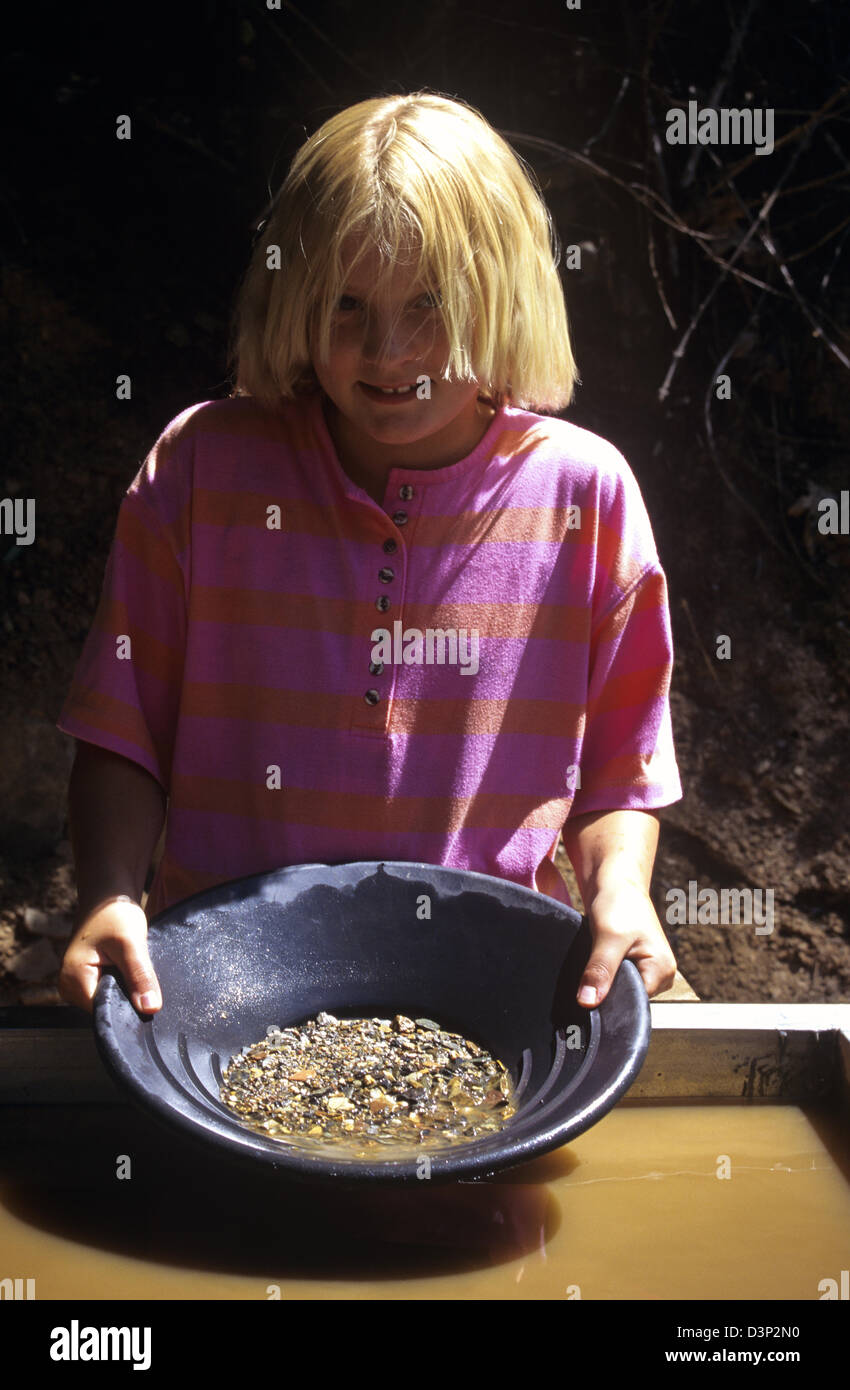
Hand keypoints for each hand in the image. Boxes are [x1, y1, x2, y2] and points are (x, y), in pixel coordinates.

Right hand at [59, 898, 162, 1015]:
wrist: (107, 896)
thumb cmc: (114, 914)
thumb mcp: (131, 943)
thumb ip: (140, 976)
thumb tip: (150, 1009)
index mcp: (73, 981)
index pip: (104, 1011)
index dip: (128, 1008)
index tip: (149, 998)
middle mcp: (69, 987)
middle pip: (106, 1008)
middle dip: (129, 999)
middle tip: (146, 981)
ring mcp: (77, 984)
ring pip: (110, 1000)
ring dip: (127, 991)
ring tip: (138, 973)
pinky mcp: (87, 980)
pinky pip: (109, 991)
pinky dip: (123, 984)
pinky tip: (132, 972)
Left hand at [577, 880, 676, 1007]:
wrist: (614, 882)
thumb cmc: (618, 902)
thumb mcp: (608, 936)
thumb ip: (600, 970)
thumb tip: (588, 1002)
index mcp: (662, 971)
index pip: (634, 1003)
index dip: (610, 1000)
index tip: (590, 991)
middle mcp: (658, 975)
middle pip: (625, 998)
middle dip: (605, 990)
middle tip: (590, 971)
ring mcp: (644, 972)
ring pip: (616, 990)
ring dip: (601, 981)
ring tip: (594, 962)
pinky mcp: (630, 967)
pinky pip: (612, 981)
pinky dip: (600, 975)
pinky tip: (593, 964)